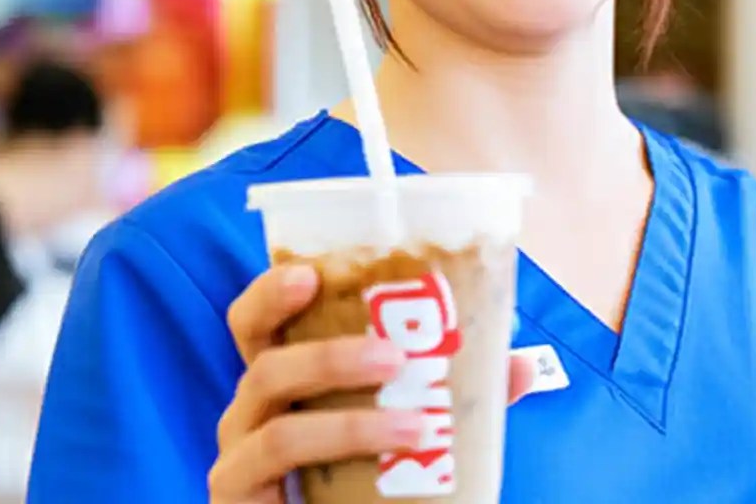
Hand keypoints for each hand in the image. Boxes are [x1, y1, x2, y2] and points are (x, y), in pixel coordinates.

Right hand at [208, 265, 534, 503]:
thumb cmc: (361, 473)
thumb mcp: (402, 423)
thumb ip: (454, 392)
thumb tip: (518, 365)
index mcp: (285, 376)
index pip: (258, 321)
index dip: (271, 292)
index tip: (309, 274)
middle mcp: (252, 407)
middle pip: (261, 358)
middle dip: (329, 351)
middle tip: (396, 356)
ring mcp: (240, 452)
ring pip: (280, 417)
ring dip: (353, 415)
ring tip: (418, 422)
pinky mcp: (237, 493)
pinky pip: (275, 458)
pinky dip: (339, 445)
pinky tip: (394, 449)